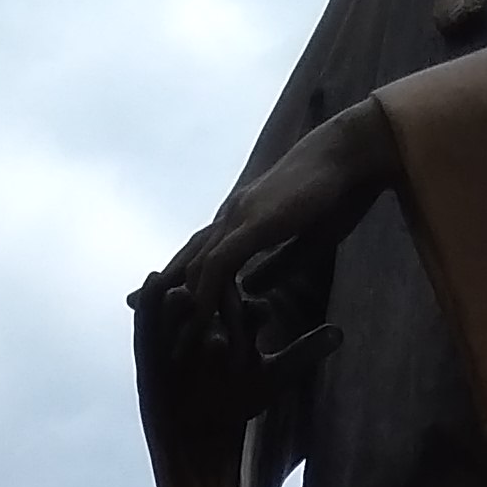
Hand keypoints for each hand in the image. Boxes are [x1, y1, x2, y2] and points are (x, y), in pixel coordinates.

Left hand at [149, 100, 393, 323]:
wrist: (350, 155)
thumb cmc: (336, 192)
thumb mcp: (304, 241)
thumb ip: (276, 265)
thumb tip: (250, 288)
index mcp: (243, 219)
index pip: (201, 251)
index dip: (180, 276)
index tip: (164, 301)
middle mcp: (231, 216)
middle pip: (185, 257)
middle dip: (161, 287)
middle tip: (135, 312)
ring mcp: (237, 218)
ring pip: (195, 265)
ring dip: (183, 301)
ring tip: (172, 332)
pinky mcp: (251, 224)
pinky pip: (218, 263)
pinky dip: (206, 292)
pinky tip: (201, 318)